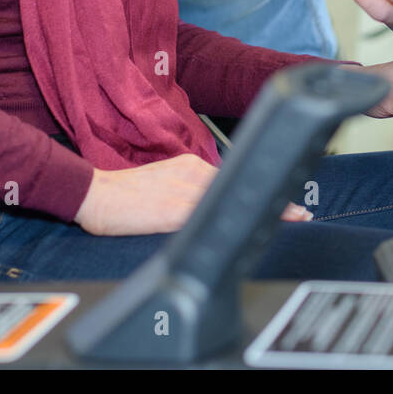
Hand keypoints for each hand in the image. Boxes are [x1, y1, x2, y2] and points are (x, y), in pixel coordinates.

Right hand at [73, 155, 311, 234]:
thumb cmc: (121, 196)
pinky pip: (213, 215)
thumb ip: (186, 191)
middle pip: (240, 187)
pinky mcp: (175, 210)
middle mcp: (192, 173)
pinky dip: (237, 220)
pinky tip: (253, 226)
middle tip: (300, 212)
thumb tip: (206, 206)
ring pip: (234, 199)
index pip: (232, 178)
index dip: (260, 189)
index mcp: (188, 167)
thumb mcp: (161, 185)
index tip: (286, 200)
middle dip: (271, 199)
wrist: (93, 194)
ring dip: (265, 208)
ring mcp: (185, 191)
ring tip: (292, 218)